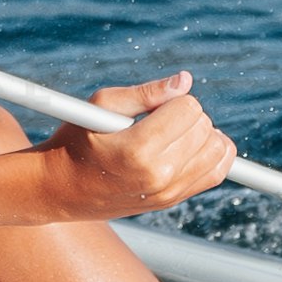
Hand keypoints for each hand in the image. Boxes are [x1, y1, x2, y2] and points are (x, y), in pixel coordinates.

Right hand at [37, 73, 234, 222]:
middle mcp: (158, 175)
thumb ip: (146, 92)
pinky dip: (213, 154)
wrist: (63, 188)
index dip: (174, 100)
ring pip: (218, 149)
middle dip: (187, 115)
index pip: (188, 109)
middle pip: (205, 128)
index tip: (154, 107)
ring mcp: (168, 192)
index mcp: (138, 150)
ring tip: (175, 132)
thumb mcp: (102, 105)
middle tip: (160, 119)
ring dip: (203, 134)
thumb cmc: (78, 141)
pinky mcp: (173, 200)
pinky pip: (216, 172)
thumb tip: (185, 81)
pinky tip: (192, 146)